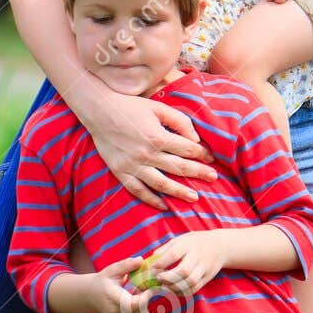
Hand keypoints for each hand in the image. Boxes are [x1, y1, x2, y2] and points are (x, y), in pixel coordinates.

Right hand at [81, 262, 154, 312]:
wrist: (92, 294)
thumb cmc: (105, 279)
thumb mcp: (113, 269)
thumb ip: (126, 265)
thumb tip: (141, 260)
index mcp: (111, 295)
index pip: (130, 304)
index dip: (144, 299)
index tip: (149, 290)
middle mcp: (112, 310)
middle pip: (137, 312)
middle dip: (146, 302)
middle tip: (147, 291)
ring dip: (145, 309)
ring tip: (141, 298)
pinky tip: (140, 306)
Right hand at [86, 90, 216, 209]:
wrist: (99, 110)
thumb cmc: (131, 107)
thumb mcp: (158, 108)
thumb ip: (180, 121)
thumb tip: (195, 139)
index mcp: (157, 137)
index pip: (187, 150)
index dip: (202, 154)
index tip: (211, 158)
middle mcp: (146, 154)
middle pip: (179, 168)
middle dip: (199, 173)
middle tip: (213, 178)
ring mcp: (133, 165)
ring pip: (162, 184)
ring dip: (180, 192)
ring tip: (194, 197)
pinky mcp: (121, 172)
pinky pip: (138, 191)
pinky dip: (152, 200)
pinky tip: (164, 205)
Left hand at [144, 230, 227, 295]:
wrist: (221, 246)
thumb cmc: (194, 242)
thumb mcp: (180, 240)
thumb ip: (164, 250)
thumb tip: (149, 262)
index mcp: (188, 244)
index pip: (173, 255)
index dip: (160, 264)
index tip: (152, 269)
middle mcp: (198, 256)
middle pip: (183, 271)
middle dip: (168, 278)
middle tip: (159, 279)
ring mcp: (204, 268)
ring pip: (190, 282)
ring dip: (175, 287)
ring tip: (165, 286)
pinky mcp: (208, 277)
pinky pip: (195, 288)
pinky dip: (183, 291)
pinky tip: (174, 289)